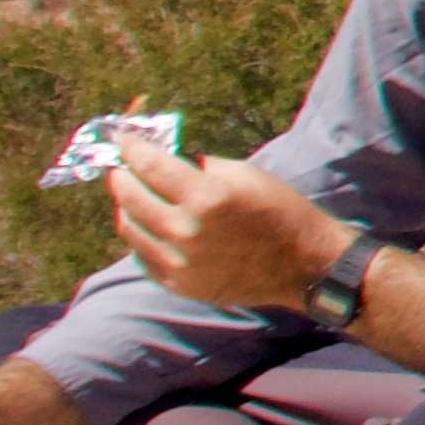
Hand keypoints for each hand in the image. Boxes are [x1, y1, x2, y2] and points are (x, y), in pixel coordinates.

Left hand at [110, 145, 350, 312]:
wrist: (303, 265)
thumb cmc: (279, 211)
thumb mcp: (245, 174)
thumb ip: (200, 166)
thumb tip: (165, 158)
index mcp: (206, 198)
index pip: (150, 165)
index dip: (131, 147)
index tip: (122, 138)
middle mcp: (185, 232)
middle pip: (130, 197)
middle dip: (121, 176)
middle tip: (122, 166)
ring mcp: (179, 264)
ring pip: (130, 229)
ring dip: (126, 207)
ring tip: (133, 196)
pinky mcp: (179, 286)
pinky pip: (142, 257)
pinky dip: (140, 237)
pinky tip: (149, 226)